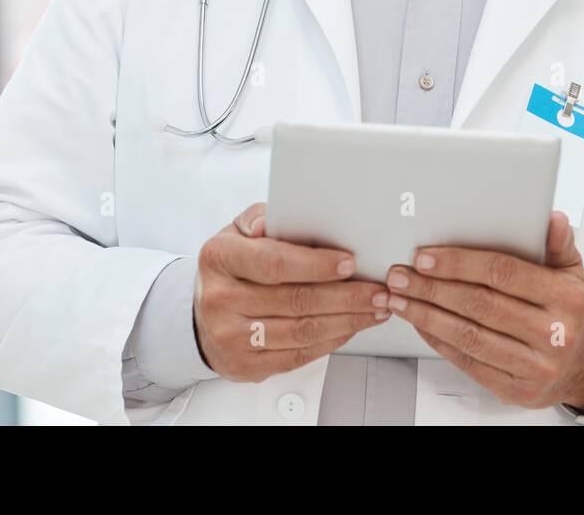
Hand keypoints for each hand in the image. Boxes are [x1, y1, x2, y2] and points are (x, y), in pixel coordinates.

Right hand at [194, 202, 390, 381]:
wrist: (205, 315)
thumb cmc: (232, 267)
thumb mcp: (238, 232)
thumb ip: (262, 218)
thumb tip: (271, 222)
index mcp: (219, 258)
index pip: (274, 262)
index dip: (316, 265)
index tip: (350, 263)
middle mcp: (220, 299)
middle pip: (295, 300)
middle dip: (346, 296)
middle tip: (378, 290)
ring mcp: (230, 337)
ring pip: (302, 331)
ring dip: (347, 320)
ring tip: (374, 309)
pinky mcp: (245, 365)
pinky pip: (299, 355)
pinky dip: (332, 341)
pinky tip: (350, 327)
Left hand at [386, 211, 583, 411]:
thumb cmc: (571, 311)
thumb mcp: (573, 272)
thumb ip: (558, 244)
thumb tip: (551, 218)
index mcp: (565, 299)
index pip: (503, 274)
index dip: (459, 264)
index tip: (426, 257)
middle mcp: (553, 335)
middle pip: (480, 305)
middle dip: (432, 288)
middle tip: (401, 276)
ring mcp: (536, 367)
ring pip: (469, 336)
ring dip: (427, 316)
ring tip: (401, 299)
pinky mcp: (517, 390)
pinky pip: (469, 362)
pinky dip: (439, 341)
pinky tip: (421, 324)